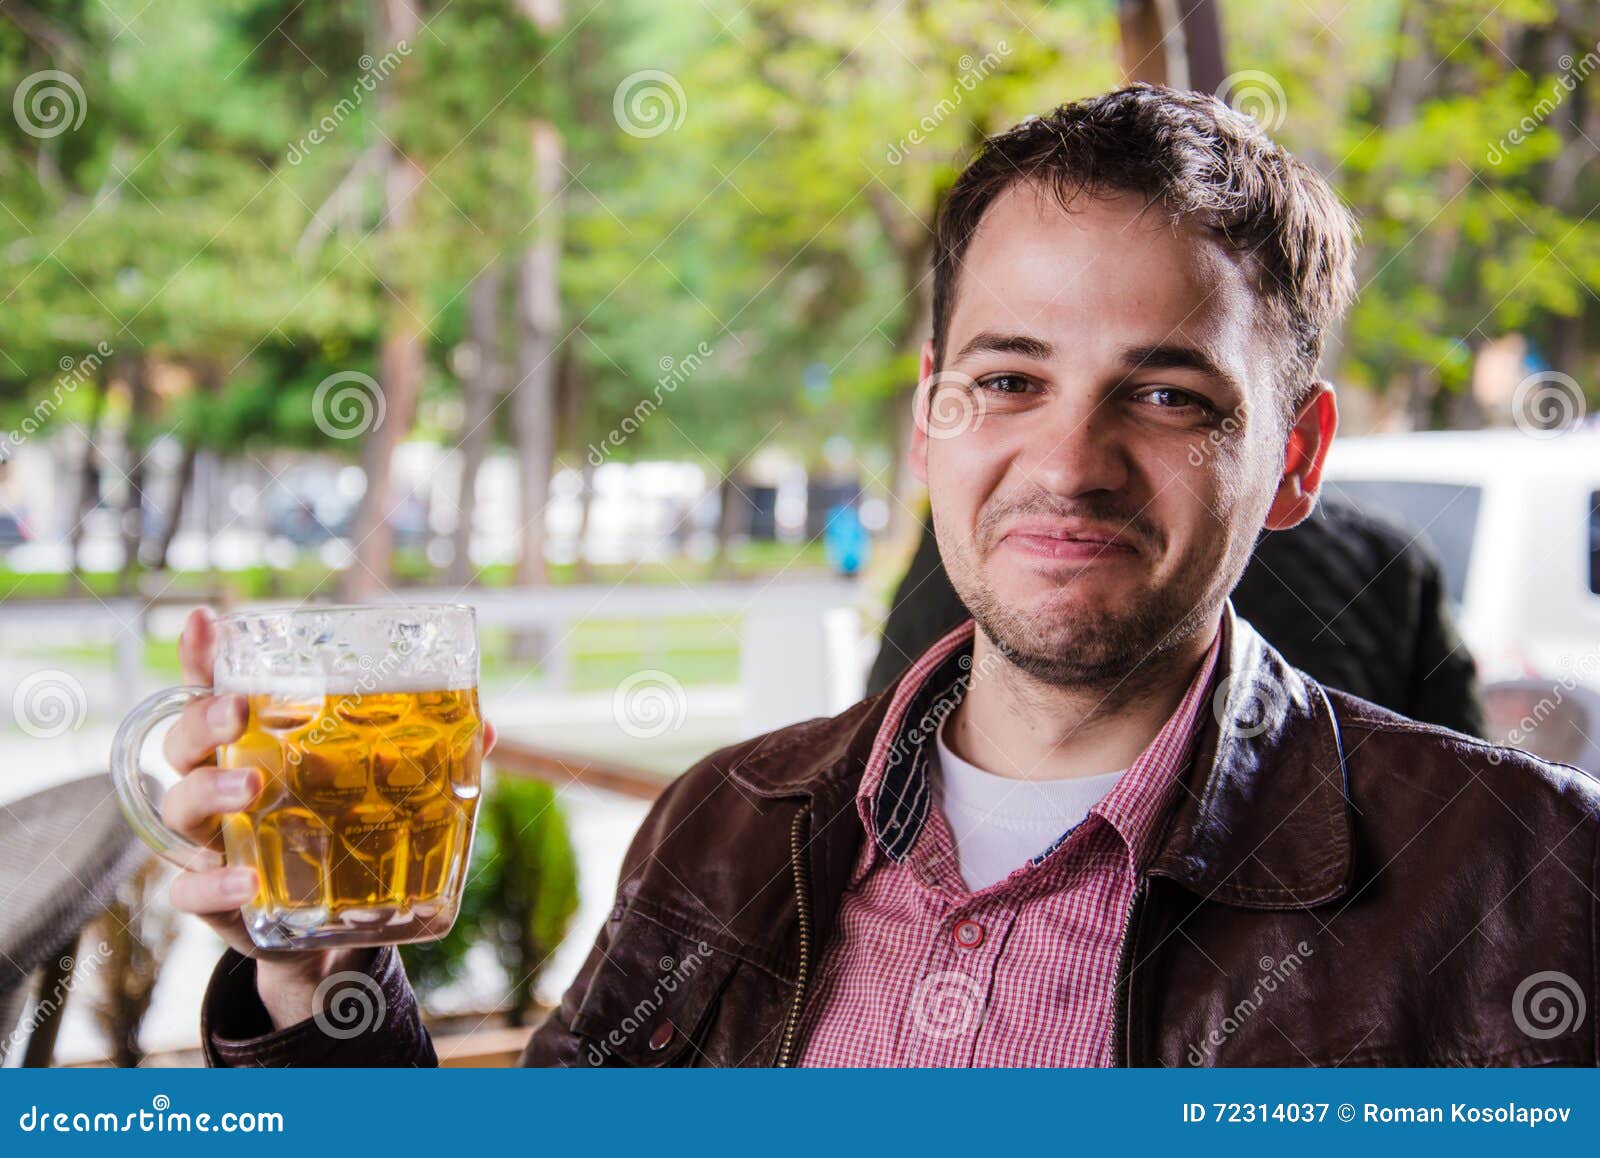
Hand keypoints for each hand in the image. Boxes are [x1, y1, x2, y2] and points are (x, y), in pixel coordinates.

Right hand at [161, 606, 498, 1029]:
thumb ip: (425, 756)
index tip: (210, 620)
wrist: (328, 931)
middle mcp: (217, 785)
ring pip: (180, 807)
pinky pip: (190, 892)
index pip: (216, 692)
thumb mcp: (378, 792)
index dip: (205, 656)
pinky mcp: (212, 901)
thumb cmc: (343, 834)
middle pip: (183, 742)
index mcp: (253, 746)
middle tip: (237, 710)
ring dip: (210, 791)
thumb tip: (486, 725)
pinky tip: (246, 882)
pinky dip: (213, 885)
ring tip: (253, 787)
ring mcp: (209, 843)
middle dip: (204, 719)